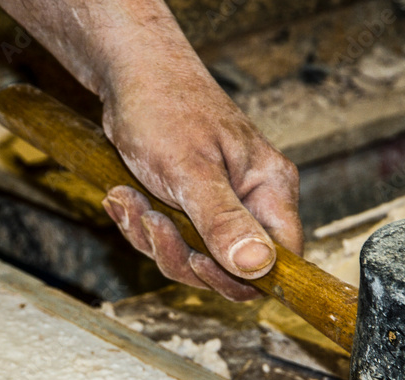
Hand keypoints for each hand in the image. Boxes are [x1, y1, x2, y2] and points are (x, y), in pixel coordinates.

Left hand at [99, 59, 303, 300]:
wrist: (129, 76)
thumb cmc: (165, 107)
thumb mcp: (192, 170)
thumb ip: (225, 221)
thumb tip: (259, 267)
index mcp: (269, 190)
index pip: (281, 259)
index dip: (243, 277)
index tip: (200, 263)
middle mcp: (251, 203)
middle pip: (231, 270)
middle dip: (181, 255)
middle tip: (152, 222)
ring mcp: (220, 208)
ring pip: (194, 260)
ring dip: (152, 238)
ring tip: (129, 198)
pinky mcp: (189, 210)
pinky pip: (170, 243)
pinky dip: (141, 227)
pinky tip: (123, 196)